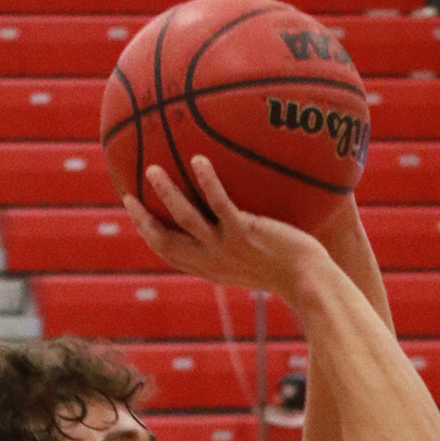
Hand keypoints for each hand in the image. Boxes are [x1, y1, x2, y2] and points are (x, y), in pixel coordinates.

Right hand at [123, 156, 329, 302]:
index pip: (171, 254)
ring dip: (166, 194)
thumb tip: (242, 222)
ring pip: (184, 219)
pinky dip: (207, 181)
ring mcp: (226, 247)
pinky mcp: (244, 233)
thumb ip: (242, 246)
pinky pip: (219, 203)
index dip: (149, 235)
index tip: (136, 214)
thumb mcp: (259, 261)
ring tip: (153, 170)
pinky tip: (198, 159)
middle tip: (128, 196)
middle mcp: (212, 261)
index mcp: (211, 268)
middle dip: (143, 220)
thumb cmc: (292, 271)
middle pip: (165, 242)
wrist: (310, 281)